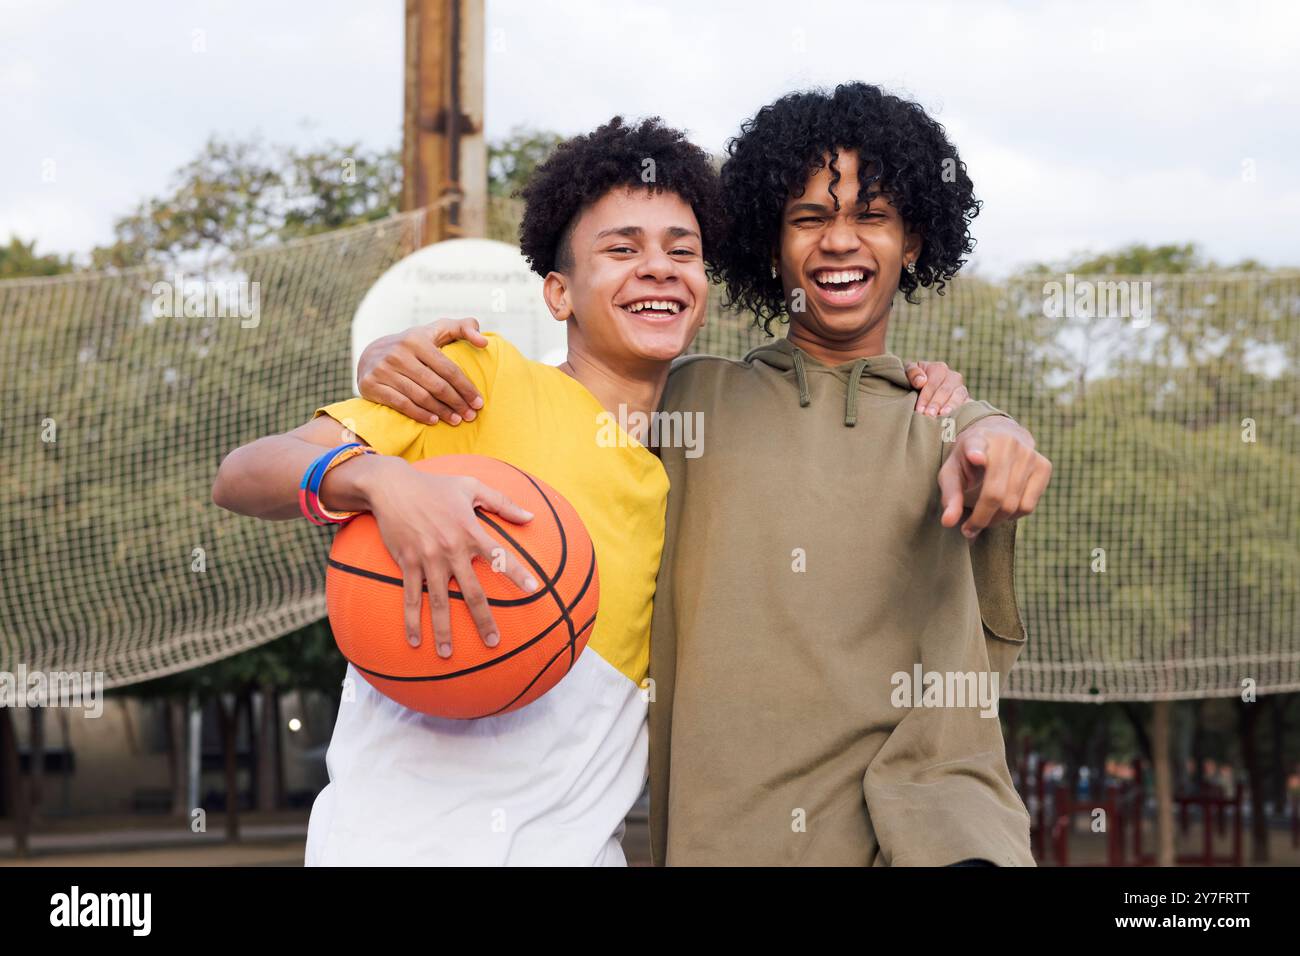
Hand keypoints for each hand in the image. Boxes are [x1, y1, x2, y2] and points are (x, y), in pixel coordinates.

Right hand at [348, 457, 539, 656]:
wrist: (393, 486)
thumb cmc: (436, 486)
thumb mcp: (472, 487)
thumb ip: (503, 502)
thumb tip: (532, 516)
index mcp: (471, 531)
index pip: (500, 556)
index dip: (518, 574)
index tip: (535, 591)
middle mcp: (451, 549)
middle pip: (471, 591)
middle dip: (483, 619)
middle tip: (493, 642)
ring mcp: (428, 558)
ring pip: (439, 601)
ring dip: (444, 630)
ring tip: (448, 654)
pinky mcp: (407, 562)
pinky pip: (410, 596)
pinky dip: (412, 619)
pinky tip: (415, 640)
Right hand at [357, 318, 488, 425]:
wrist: (371, 354)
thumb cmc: (415, 344)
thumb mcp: (437, 329)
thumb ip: (464, 327)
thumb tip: (484, 342)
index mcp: (417, 340)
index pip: (448, 369)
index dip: (466, 388)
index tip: (479, 403)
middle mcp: (398, 354)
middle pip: (436, 385)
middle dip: (457, 403)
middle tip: (470, 416)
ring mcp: (383, 370)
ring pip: (420, 397)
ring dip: (441, 412)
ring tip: (456, 420)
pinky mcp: (371, 385)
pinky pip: (401, 404)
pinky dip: (420, 414)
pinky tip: (434, 421)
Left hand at [904, 360, 970, 416]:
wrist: (923, 389)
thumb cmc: (914, 381)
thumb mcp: (909, 373)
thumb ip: (912, 373)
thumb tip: (921, 381)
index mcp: (939, 368)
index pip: (933, 383)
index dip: (926, 396)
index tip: (919, 409)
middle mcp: (953, 377)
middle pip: (945, 390)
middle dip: (936, 404)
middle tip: (929, 415)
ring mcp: (961, 388)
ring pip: (958, 396)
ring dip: (949, 407)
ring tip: (942, 417)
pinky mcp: (967, 400)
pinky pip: (967, 404)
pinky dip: (961, 411)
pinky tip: (954, 419)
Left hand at [937, 417, 1051, 538]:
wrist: (999, 436)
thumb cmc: (968, 461)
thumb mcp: (952, 472)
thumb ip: (950, 496)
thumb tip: (948, 522)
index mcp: (977, 439)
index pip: (977, 445)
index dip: (976, 452)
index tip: (975, 457)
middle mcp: (1006, 443)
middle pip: (995, 493)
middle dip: (980, 519)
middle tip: (968, 529)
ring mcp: (1028, 454)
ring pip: (1013, 504)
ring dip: (995, 520)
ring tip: (983, 519)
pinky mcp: (1044, 466)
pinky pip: (1028, 506)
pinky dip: (1014, 516)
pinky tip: (1003, 509)